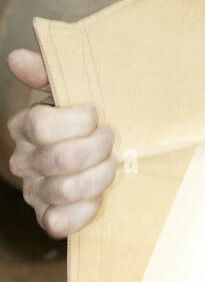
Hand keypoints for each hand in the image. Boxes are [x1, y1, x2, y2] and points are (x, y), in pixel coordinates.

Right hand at [7, 48, 115, 237]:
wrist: (108, 148)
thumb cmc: (91, 115)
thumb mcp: (72, 87)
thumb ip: (46, 70)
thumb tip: (16, 57)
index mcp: (24, 126)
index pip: (42, 125)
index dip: (78, 121)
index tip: (96, 114)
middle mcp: (24, 161)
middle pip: (62, 158)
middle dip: (98, 148)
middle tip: (111, 139)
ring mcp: (34, 192)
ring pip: (66, 190)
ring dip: (99, 176)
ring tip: (112, 163)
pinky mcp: (49, 218)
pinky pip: (59, 224)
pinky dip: (85, 210)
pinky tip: (99, 196)